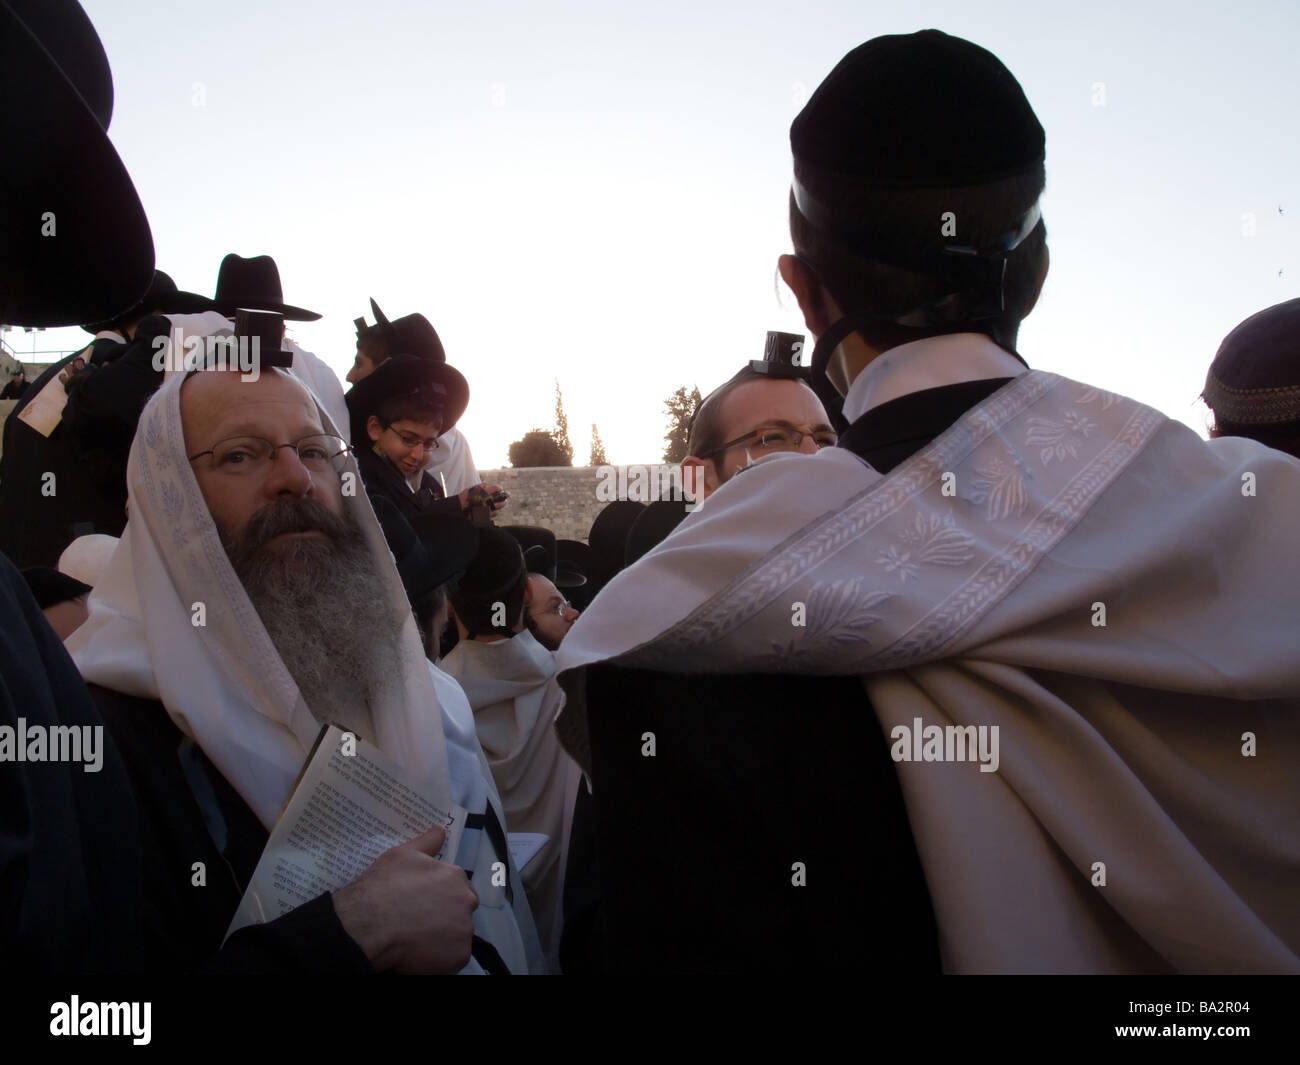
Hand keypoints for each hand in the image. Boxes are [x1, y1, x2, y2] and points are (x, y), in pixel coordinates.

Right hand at [331, 824, 478, 973]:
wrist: (370, 924)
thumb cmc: (384, 887)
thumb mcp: (403, 854)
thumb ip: (427, 842)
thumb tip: (441, 829)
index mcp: (455, 877)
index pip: (457, 887)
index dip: (440, 896)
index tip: (424, 903)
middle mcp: (466, 902)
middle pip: (460, 911)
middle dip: (446, 916)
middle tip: (420, 922)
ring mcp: (463, 931)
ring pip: (457, 935)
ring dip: (443, 938)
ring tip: (417, 940)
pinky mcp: (457, 957)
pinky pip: (452, 958)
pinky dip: (439, 959)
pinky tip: (419, 954)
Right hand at [456, 483, 506, 513]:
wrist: (458, 510)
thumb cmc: (463, 499)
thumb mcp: (469, 490)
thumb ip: (479, 487)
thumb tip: (485, 483)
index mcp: (484, 493)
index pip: (496, 488)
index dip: (499, 488)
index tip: (500, 489)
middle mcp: (487, 501)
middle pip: (501, 498)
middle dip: (504, 496)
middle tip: (506, 496)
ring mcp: (487, 509)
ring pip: (499, 507)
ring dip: (501, 504)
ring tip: (503, 503)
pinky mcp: (486, 516)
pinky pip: (494, 514)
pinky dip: (495, 511)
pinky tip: (494, 510)